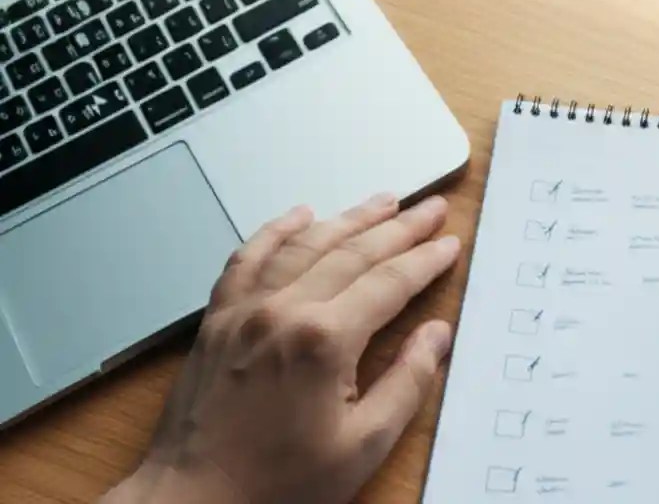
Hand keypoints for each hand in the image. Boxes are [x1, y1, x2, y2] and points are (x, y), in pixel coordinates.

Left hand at [102, 194, 460, 503]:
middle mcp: (284, 311)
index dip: (425, 260)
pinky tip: (299, 214)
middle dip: (399, 227)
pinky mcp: (218, 320)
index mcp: (325, 341)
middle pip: (353, 252)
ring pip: (306, 245)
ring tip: (384, 200)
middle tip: (432, 208)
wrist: (194, 501)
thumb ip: (407, 382)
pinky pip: (248, 258)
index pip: (390, 283)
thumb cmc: (278, 483)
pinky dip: (276, 231)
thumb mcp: (364, 445)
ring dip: (349, 218)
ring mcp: (245, 310)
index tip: (449, 243)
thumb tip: (436, 334)